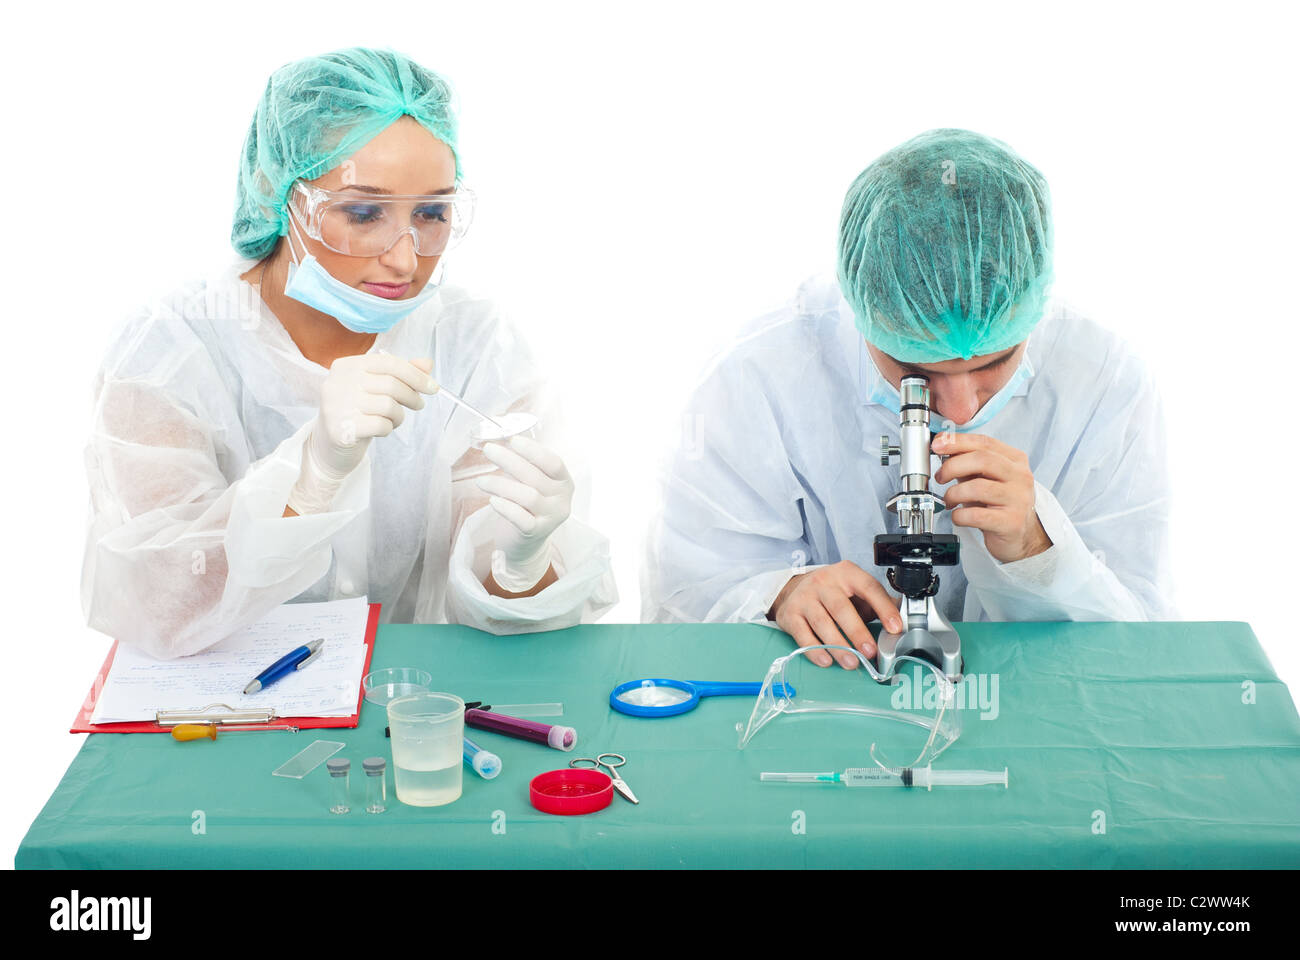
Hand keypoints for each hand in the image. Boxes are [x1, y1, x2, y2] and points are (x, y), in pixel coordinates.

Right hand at [310, 354, 435, 478]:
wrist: (331, 443)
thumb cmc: (357, 410)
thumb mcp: (376, 388)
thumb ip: (400, 373)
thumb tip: (427, 363)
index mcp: (347, 365)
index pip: (389, 363)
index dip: (416, 375)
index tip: (433, 387)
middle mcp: (338, 382)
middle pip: (391, 384)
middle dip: (412, 396)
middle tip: (419, 404)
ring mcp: (336, 405)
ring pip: (388, 405)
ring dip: (399, 415)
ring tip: (394, 419)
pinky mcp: (340, 428)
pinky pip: (381, 425)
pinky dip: (388, 428)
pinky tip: (381, 429)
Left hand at [476, 435, 573, 588]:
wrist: (527, 544)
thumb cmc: (527, 506)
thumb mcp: (533, 484)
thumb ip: (524, 466)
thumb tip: (500, 444)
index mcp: (564, 482)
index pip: (553, 462)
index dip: (533, 450)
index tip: (512, 440)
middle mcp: (562, 500)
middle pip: (536, 476)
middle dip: (510, 460)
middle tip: (489, 450)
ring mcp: (551, 518)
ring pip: (527, 496)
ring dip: (501, 484)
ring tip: (481, 480)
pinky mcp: (536, 533)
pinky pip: (520, 518)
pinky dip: (505, 507)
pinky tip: (492, 500)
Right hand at [767, 560, 902, 668]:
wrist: (794, 589)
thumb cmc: (831, 593)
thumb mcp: (855, 590)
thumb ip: (878, 602)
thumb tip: (906, 617)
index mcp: (846, 573)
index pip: (869, 587)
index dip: (883, 608)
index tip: (895, 628)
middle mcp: (823, 582)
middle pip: (841, 608)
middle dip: (857, 632)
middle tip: (870, 652)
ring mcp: (804, 598)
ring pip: (822, 624)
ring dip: (838, 646)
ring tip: (851, 662)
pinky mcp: (790, 614)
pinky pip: (802, 635)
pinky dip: (815, 650)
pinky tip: (826, 660)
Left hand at [933, 431, 1051, 562]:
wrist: (1020, 535)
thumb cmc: (999, 504)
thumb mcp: (985, 478)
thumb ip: (968, 463)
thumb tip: (943, 447)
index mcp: (1015, 460)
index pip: (985, 443)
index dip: (957, 442)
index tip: (938, 444)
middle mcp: (1020, 477)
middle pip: (982, 460)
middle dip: (952, 466)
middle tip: (940, 477)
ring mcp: (1018, 500)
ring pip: (977, 487)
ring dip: (954, 493)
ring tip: (949, 500)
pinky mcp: (1011, 522)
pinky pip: (976, 515)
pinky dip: (959, 515)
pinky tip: (958, 516)